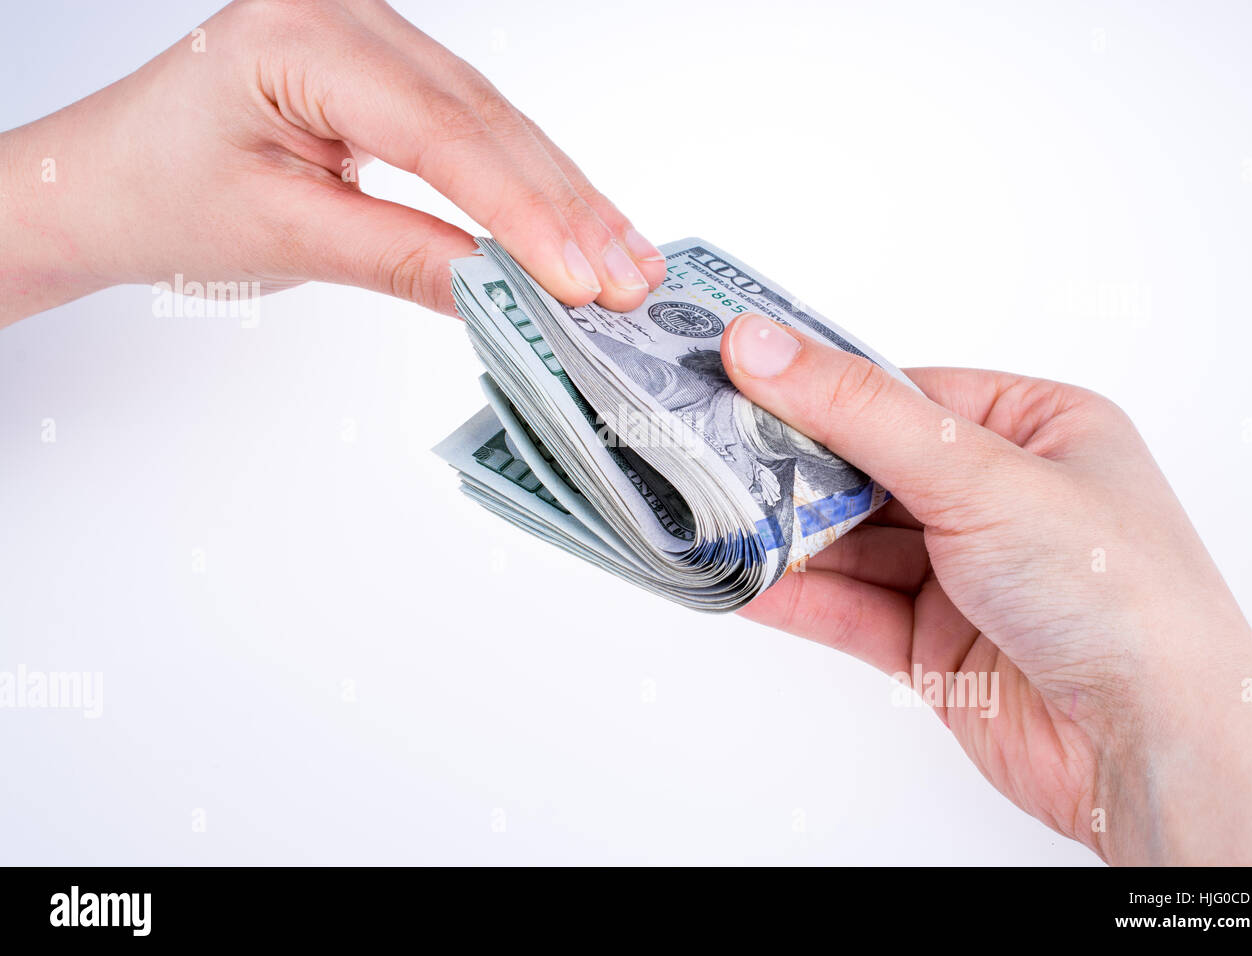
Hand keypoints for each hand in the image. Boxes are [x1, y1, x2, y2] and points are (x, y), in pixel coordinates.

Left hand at [0, 0, 664, 324]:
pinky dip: (529, 184)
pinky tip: (578, 223)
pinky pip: (478, 125)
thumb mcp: (284, 236)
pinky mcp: (389, 68)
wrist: (108, 182)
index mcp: (299, 34)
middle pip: (487, 118)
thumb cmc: (163, 196)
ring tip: (625, 262)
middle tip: (629, 280)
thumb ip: (401, 257)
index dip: (522, 211)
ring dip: (565, 199)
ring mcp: (373, 33)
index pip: (440, 130)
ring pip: (497, 121)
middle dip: (566, 209)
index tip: (581, 279)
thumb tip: (505, 292)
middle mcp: (345, 13)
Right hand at [721, 311, 1251, 864]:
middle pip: (867, 469)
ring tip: (702, 512)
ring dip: (781, 535)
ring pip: (850, 543)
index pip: (904, 394)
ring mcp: (965, 575)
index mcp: (1038, 431)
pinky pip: (848, 609)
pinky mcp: (934, 646)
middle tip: (701, 444)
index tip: (735, 373)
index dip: (819, 386)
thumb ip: (860, 413)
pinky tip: (737, 577)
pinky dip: (793, 594)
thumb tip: (762, 347)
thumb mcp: (981, 474)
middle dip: (789, 466)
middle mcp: (1001, 499)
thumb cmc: (1115, 592)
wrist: (1152, 746)